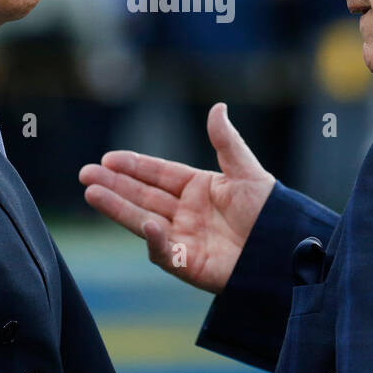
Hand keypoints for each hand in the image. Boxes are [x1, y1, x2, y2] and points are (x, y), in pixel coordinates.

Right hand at [78, 103, 274, 293]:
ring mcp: (185, 238)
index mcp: (199, 189)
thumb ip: (227, 142)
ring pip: (144, 220)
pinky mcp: (189, 264)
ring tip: (91, 192)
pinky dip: (154, 240)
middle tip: (86, 174)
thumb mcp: (247, 172)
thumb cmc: (272, 213)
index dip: (133, 166)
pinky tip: (145, 225)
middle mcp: (187, 213)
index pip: (159, 174)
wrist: (286, 251)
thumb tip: (217, 108)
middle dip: (114, 185)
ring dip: (117, 207)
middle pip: (143, 196)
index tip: (108, 158)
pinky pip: (165, 251)